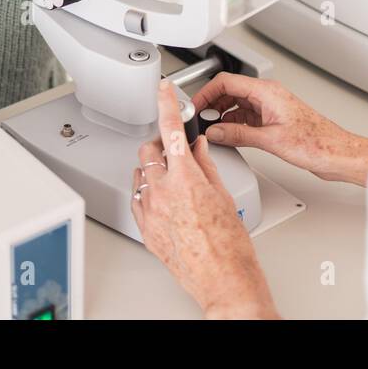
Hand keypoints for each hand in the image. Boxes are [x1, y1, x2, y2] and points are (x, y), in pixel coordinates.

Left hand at [130, 81, 277, 318]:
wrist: (223, 278)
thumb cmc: (230, 244)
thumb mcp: (224, 195)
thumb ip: (206, 165)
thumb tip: (197, 147)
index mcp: (186, 178)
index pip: (171, 129)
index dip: (166, 104)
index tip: (162, 90)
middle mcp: (163, 192)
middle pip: (149, 150)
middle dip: (160, 145)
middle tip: (174, 150)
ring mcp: (151, 211)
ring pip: (140, 175)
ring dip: (153, 169)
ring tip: (172, 180)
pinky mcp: (145, 229)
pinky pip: (137, 200)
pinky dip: (147, 192)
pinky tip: (163, 198)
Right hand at [192, 72, 367, 186]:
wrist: (335, 154)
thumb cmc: (315, 142)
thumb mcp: (270, 140)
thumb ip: (238, 134)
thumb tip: (215, 132)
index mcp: (267, 92)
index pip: (227, 81)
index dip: (206, 92)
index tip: (195, 106)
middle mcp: (268, 96)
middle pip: (230, 91)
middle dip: (212, 104)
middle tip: (200, 120)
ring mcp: (270, 108)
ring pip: (237, 105)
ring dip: (222, 116)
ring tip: (212, 130)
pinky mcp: (273, 120)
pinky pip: (246, 117)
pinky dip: (234, 124)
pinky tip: (228, 136)